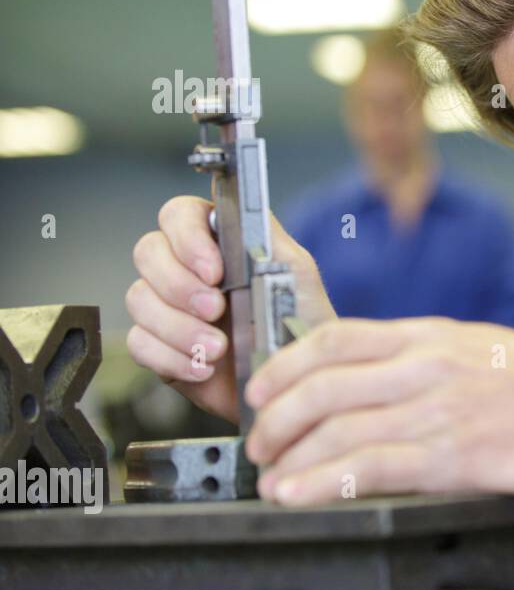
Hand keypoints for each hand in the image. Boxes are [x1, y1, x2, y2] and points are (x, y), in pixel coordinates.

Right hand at [126, 195, 336, 422]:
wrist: (295, 380)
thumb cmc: (299, 321)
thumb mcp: (294, 271)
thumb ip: (264, 236)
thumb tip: (233, 208)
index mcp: (216, 240)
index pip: (179, 215)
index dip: (188, 239)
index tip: (215, 272)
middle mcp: (184, 266)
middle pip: (148, 252)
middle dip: (179, 284)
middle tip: (215, 310)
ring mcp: (167, 305)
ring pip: (138, 298)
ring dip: (178, 327)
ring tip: (218, 348)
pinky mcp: (158, 344)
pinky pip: (139, 342)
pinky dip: (170, 358)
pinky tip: (204, 368)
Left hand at [244, 317, 513, 504]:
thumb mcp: (482, 348)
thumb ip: (425, 357)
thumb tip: (370, 373)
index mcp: (432, 335)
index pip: (336, 339)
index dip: (284, 365)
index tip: (261, 390)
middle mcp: (429, 366)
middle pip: (323, 385)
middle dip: (276, 418)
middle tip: (259, 444)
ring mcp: (441, 410)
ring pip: (338, 428)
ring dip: (291, 457)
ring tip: (271, 479)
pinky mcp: (456, 457)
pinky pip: (372, 468)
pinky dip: (324, 482)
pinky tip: (301, 494)